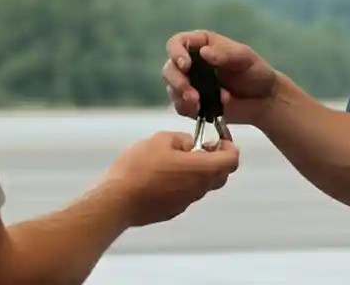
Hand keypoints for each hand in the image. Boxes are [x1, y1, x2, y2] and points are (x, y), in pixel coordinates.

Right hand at [97, 132, 239, 226]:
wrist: (118, 200)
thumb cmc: (139, 168)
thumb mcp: (161, 140)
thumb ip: (181, 139)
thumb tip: (189, 144)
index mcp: (202, 169)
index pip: (232, 160)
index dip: (229, 146)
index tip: (219, 139)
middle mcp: (199, 188)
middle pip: (220, 174)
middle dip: (216, 158)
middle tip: (201, 146)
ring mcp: (186, 202)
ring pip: (202, 184)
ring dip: (197, 170)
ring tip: (177, 157)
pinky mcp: (172, 210)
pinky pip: (186, 193)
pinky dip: (183, 182)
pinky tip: (163, 174)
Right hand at [162, 29, 279, 124]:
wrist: (264, 100)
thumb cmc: (256, 72)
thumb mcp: (244, 58)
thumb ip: (225, 54)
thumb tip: (203, 53)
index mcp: (200, 44)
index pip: (177, 43)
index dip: (176, 53)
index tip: (186, 65)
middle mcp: (191, 63)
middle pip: (169, 69)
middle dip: (177, 81)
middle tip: (191, 93)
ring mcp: (190, 84)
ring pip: (172, 89)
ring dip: (183, 97)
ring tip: (200, 103)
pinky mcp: (193, 104)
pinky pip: (181, 107)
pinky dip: (190, 109)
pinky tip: (204, 110)